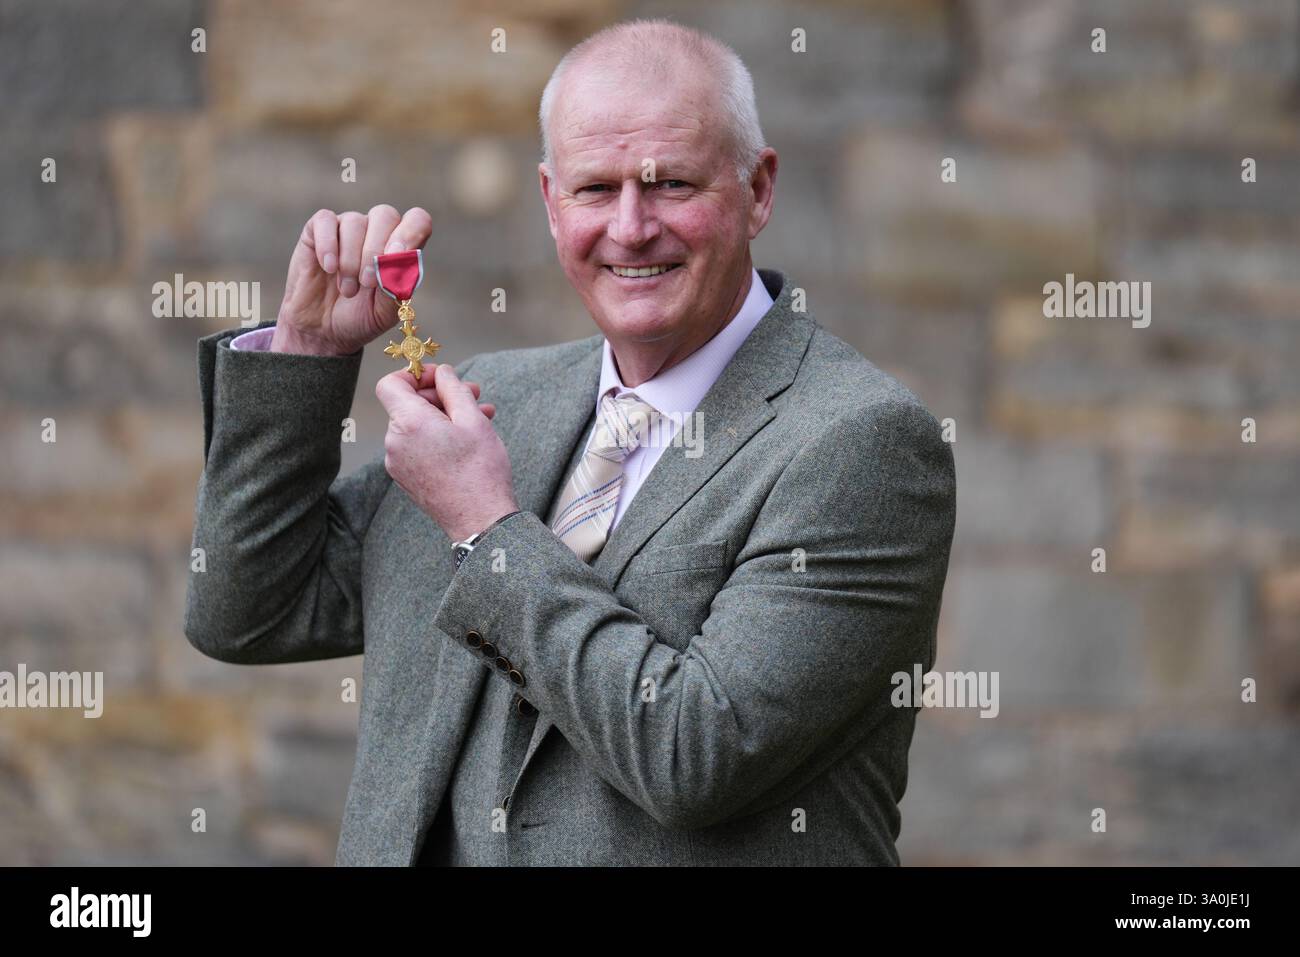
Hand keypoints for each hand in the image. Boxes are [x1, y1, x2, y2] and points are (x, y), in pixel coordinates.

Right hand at [272, 205, 432, 355]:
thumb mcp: (385, 312)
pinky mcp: (317, 231)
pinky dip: (328, 245)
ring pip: (355, 221)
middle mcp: (376, 232)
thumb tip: (398, 257)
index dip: (410, 233)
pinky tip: (329, 268)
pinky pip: (325, 220)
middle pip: (385, 215)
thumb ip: (397, 286)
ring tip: (348, 289)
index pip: (417, 221)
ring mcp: (347, 228)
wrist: (323, 331)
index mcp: (400, 248)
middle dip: (375, 250)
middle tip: (367, 283)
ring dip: (351, 260)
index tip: (395, 256)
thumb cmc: (360, 318)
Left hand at [376, 362, 518, 542]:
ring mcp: (397, 463)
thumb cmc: (480, 471)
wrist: (480, 520)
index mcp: (409, 423)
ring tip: (479, 418)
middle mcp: (395, 443)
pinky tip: (464, 441)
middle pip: (407, 405)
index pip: (391, 384)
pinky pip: (416, 446)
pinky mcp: (405, 478)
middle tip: (474, 395)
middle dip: (439, 396)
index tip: (440, 378)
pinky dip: (436, 437)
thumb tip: (443, 373)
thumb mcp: (473, 420)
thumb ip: (454, 389)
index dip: (415, 375)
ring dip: (443, 417)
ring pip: (416, 426)